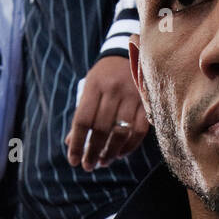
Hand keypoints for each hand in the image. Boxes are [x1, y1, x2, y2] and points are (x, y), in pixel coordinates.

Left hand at [65, 56, 149, 170]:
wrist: (133, 52)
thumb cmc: (106, 76)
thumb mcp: (90, 88)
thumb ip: (82, 114)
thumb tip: (71, 144)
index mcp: (95, 85)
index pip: (83, 120)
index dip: (77, 143)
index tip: (73, 161)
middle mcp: (113, 90)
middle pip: (101, 129)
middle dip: (93, 152)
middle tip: (88, 166)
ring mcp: (132, 96)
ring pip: (121, 133)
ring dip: (111, 152)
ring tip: (103, 162)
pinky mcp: (148, 103)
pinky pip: (138, 131)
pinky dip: (129, 147)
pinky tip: (120, 154)